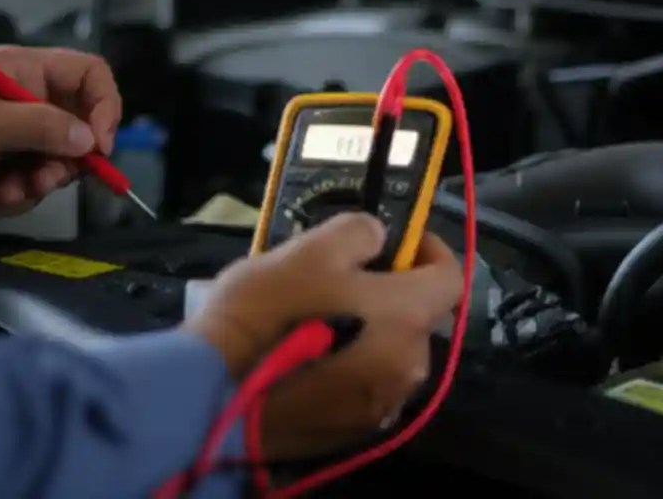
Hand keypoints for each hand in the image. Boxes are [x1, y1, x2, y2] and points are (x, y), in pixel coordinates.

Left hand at [0, 45, 121, 217]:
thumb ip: (40, 127)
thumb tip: (89, 138)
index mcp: (23, 73)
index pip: (88, 76)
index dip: (105, 107)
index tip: (99, 144)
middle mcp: (24, 103)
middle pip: (80, 129)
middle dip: (65, 161)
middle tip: (43, 179)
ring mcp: (13, 138)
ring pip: (56, 165)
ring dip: (34, 185)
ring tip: (2, 191)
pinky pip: (28, 188)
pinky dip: (9, 198)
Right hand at [183, 213, 463, 459]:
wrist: (212, 399)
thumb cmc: (265, 317)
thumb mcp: (306, 251)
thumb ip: (356, 233)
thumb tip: (376, 236)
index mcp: (406, 318)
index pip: (450, 276)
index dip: (429, 248)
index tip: (398, 237)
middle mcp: (408, 367)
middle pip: (418, 317)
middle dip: (394, 290)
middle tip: (348, 273)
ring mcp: (382, 404)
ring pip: (391, 352)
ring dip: (371, 328)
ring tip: (322, 313)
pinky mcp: (352, 430)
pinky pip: (366, 384)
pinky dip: (351, 364)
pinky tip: (311, 353)